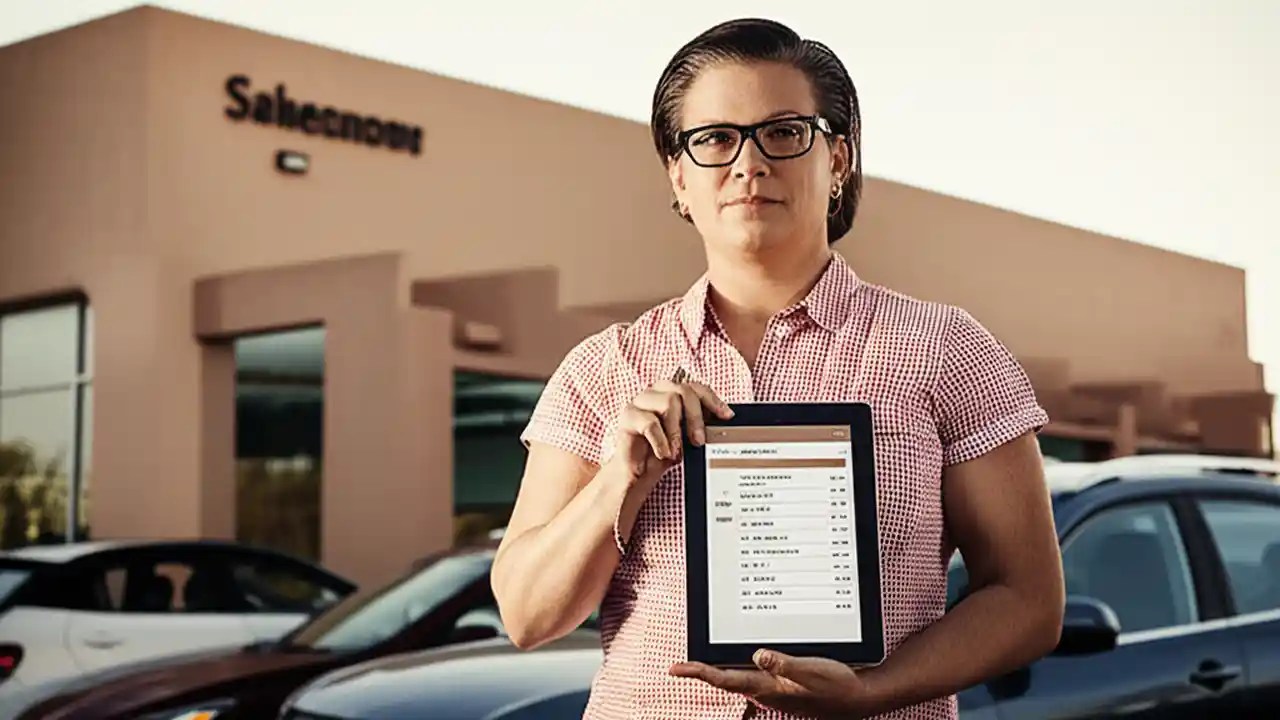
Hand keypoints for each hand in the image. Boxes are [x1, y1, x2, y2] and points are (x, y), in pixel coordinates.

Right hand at [612, 376, 732, 480]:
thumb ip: (699, 425)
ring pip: (668, 402)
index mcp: (670, 393)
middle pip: (682, 391)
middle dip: (695, 417)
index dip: (712, 400)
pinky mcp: (627, 416)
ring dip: (676, 431)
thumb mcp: (686, 438)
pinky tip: (663, 454)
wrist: (636, 474)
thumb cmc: (663, 452)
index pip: (695, 387)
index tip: (726, 416)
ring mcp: (639, 402)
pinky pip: (649, 422)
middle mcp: (655, 392)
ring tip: (676, 452)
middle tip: (699, 441)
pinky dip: (661, 441)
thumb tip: (723, 421)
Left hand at [670, 649, 876, 718]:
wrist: (857, 699)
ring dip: (720, 670)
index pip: (726, 679)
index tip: (676, 668)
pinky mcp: (782, 686)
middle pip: (726, 679)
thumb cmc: (837, 685)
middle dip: (703, 671)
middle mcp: (767, 691)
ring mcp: (774, 690)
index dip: (699, 673)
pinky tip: (742, 658)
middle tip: (680, 665)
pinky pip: (754, 676)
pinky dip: (740, 667)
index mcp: (769, 688)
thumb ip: (784, 664)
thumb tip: (758, 655)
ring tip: (699, 663)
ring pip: (739, 678)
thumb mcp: (812, 670)